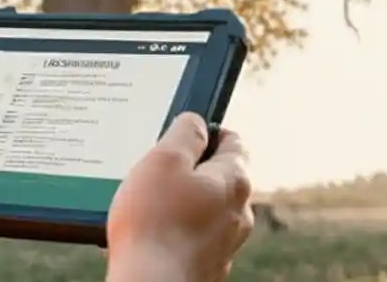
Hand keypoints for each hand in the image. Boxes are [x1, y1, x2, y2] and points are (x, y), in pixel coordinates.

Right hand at [105, 114, 253, 281]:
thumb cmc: (155, 223)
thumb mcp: (164, 159)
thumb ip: (184, 134)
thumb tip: (196, 121)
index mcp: (234, 180)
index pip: (233, 141)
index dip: (207, 131)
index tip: (183, 133)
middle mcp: (238, 213)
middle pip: (218, 176)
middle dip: (190, 169)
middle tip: (157, 169)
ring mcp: (225, 243)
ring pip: (205, 208)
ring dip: (180, 201)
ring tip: (148, 203)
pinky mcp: (207, 265)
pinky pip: (193, 236)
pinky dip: (175, 229)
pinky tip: (151, 232)